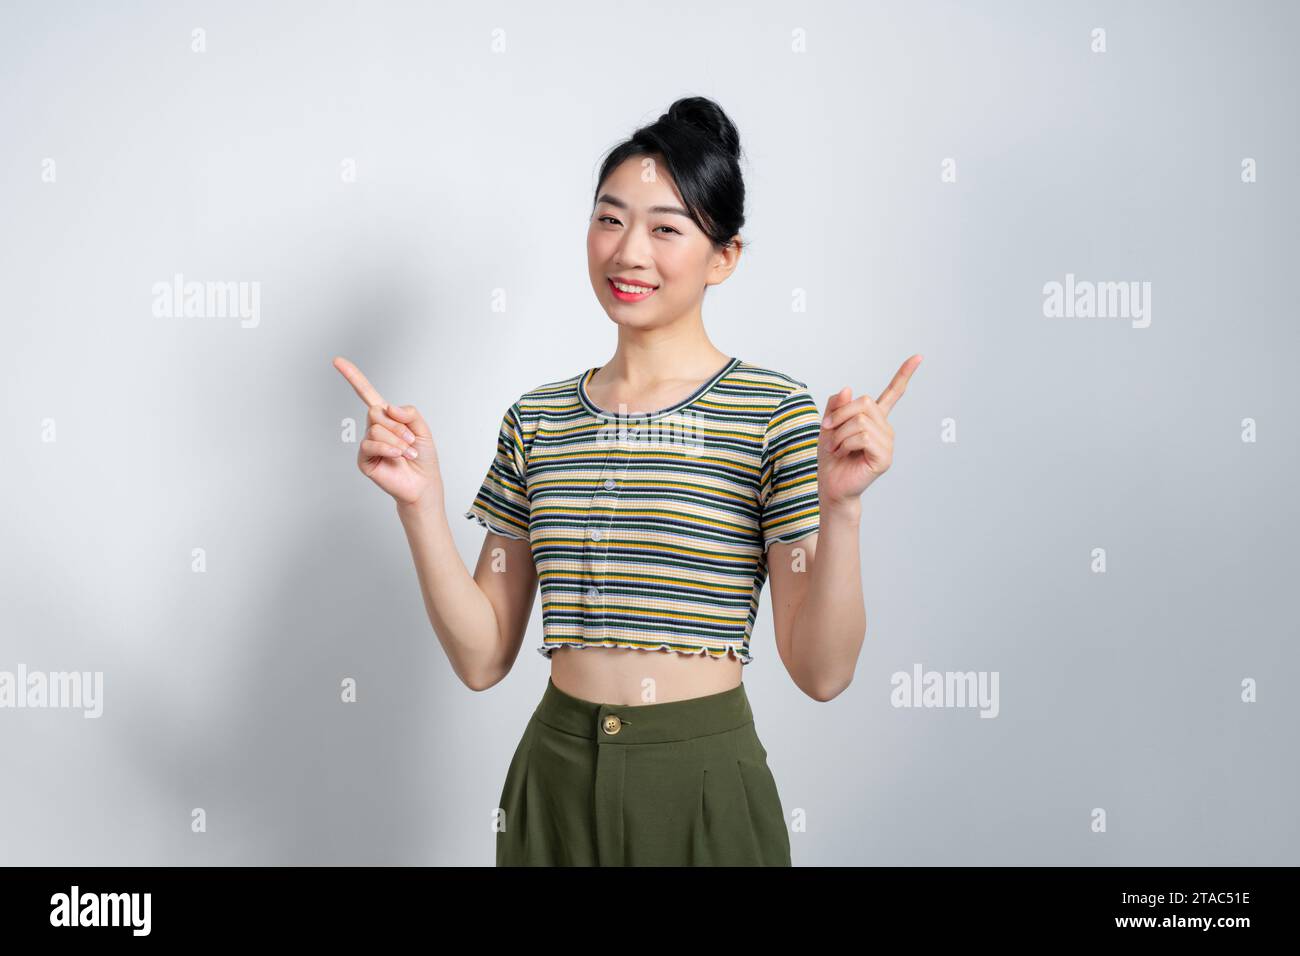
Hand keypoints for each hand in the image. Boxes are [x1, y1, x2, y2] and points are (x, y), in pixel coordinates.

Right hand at [333, 356, 442, 507]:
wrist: (423, 483)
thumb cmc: (423, 457)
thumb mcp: (422, 429)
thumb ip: (408, 413)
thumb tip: (388, 407)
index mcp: (387, 417)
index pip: (366, 393)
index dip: (352, 377)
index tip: (337, 361)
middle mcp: (374, 428)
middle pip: (375, 411)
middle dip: (397, 425)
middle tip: (410, 440)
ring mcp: (368, 443)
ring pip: (376, 428)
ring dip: (397, 440)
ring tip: (407, 452)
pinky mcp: (364, 459)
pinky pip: (371, 444)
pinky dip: (388, 449)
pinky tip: (398, 457)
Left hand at [818, 354, 922, 503]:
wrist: (831, 485)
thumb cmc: (830, 457)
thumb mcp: (828, 425)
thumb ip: (836, 406)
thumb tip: (848, 388)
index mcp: (874, 419)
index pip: (893, 393)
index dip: (904, 375)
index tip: (918, 357)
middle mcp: (885, 428)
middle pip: (865, 402)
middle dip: (840, 415)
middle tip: (827, 430)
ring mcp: (887, 443)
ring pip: (861, 421)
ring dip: (839, 433)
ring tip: (835, 447)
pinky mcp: (885, 457)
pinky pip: (863, 437)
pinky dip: (846, 443)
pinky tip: (843, 453)